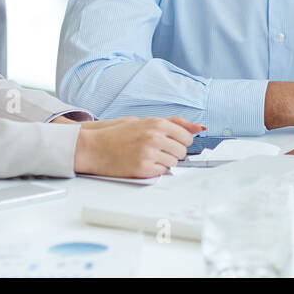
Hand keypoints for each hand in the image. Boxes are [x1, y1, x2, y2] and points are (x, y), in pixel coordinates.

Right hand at [73, 116, 203, 177]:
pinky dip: (155, 170)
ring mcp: (149, 153)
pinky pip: (161, 172)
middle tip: (158, 151)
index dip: (180, 142)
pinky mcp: (143, 168)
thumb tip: (199, 127)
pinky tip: (143, 164)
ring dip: (164, 162)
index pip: (186, 137)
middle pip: (182, 151)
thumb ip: (173, 122)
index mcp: (157, 124)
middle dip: (173, 153)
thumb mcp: (145, 121)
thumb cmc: (118, 134)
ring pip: (173, 163)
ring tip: (148, 157)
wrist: (94, 147)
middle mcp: (155, 137)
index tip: (172, 143)